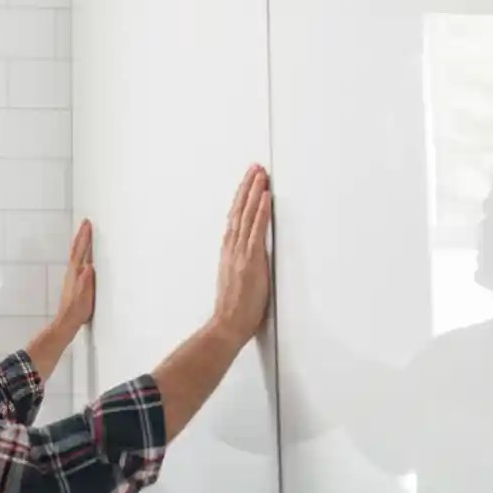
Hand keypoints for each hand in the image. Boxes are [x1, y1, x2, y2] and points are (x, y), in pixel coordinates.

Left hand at [56, 219, 95, 329]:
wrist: (66, 322)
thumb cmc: (76, 311)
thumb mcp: (84, 297)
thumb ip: (86, 282)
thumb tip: (89, 267)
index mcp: (75, 273)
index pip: (80, 251)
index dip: (84, 237)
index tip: (87, 224)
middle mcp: (72, 272)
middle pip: (77, 249)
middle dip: (82, 236)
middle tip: (85, 223)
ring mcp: (72, 276)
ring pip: (76, 255)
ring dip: (81, 243)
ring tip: (85, 234)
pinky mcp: (74, 281)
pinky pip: (78, 261)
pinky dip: (81, 253)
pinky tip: (84, 256)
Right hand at [212, 165, 272, 342]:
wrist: (227, 324)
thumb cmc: (233, 309)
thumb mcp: (235, 280)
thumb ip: (240, 264)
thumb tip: (250, 257)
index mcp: (229, 252)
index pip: (235, 218)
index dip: (242, 199)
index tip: (248, 183)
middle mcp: (232, 248)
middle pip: (239, 210)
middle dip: (247, 187)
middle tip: (255, 168)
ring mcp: (240, 252)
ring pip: (247, 214)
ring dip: (254, 192)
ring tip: (261, 174)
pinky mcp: (250, 259)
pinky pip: (256, 229)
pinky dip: (260, 210)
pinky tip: (265, 196)